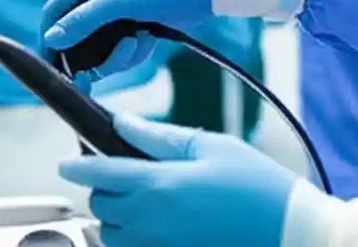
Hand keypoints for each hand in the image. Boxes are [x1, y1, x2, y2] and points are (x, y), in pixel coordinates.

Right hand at [40, 0, 211, 77]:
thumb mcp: (120, 2)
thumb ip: (83, 20)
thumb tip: (52, 39)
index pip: (55, 11)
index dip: (50, 38)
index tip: (51, 67)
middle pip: (77, 35)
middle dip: (90, 56)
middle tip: (93, 77)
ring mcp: (119, 11)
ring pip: (100, 48)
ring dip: (116, 56)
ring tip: (137, 44)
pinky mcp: (136, 25)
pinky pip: (122, 49)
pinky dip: (133, 52)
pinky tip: (148, 41)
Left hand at [60, 115, 299, 246]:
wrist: (291, 236)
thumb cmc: (258, 188)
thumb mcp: (212, 147)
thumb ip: (160, 136)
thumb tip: (120, 123)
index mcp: (158, 186)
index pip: (96, 175)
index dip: (76, 166)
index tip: (67, 163)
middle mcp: (149, 223)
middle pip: (100, 207)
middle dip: (106, 189)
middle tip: (131, 176)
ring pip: (111, 235)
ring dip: (118, 218)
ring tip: (149, 204)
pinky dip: (135, 240)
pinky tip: (160, 227)